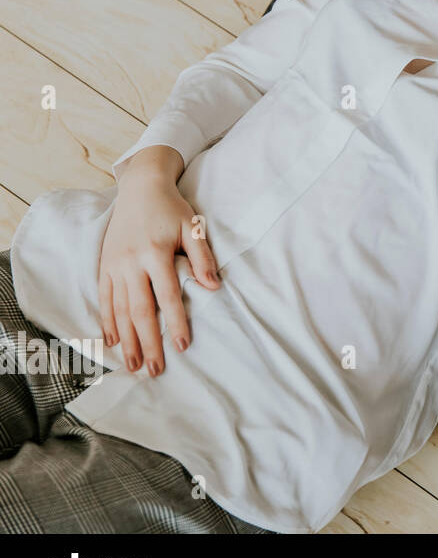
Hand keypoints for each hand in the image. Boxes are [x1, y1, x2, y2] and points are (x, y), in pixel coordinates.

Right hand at [98, 163, 219, 375]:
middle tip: (153, 369)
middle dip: (147, 342)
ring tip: (132, 365)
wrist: (141, 187)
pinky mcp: (105, 265)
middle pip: (139, 310)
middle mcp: (131, 262)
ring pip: (118, 309)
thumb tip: (213, 287)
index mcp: (155, 253)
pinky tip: (111, 341)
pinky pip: (104, 298)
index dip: (175, 322)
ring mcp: (115, 265)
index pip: (166, 296)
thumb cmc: (172, 209)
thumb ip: (202, 257)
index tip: (183, 346)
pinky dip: (107, 321)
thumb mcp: (193, 227)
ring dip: (125, 340)